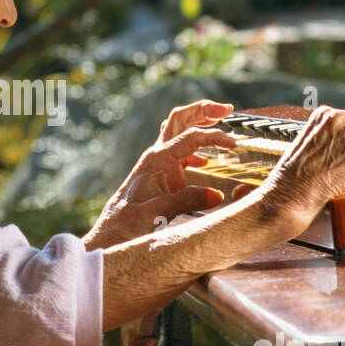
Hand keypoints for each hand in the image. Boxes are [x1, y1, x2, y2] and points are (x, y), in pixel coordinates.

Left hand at [83, 99, 237, 249]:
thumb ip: (187, 201)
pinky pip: (179, 154)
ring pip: (178, 133)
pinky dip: (195, 150)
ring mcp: (157, 165)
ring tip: (220, 123)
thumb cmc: (127, 224)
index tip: (234, 144)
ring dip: (199, 124)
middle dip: (203, 110)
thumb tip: (216, 195)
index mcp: (157, 160)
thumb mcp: (159, 212)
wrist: (110, 236)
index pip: (191, 137)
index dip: (214, 137)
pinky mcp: (159, 176)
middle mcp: (156, 156)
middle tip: (226, 109)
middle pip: (180, 120)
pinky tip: (206, 162)